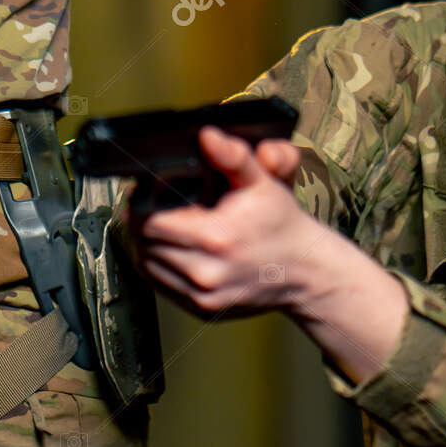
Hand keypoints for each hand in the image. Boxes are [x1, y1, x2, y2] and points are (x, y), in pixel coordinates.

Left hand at [135, 127, 318, 318]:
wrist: (304, 271)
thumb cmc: (280, 223)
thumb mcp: (262, 181)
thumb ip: (232, 156)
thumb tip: (206, 136)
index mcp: (216, 237)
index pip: (149, 222)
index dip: (141, 206)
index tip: (146, 195)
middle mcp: (206, 271)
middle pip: (144, 244)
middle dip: (144, 224)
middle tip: (154, 208)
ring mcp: (203, 296)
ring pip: (149, 266)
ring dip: (149, 246)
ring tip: (166, 228)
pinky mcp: (202, 310)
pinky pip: (163, 286)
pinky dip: (162, 267)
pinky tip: (175, 250)